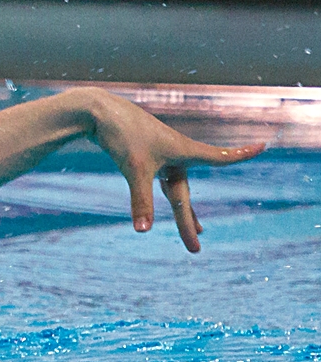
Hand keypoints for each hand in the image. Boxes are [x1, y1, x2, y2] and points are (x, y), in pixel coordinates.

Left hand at [79, 88, 263, 251]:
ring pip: (175, 190)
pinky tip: (168, 196)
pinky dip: (166, 194)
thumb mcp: (134, 169)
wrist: (99, 112)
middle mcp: (176, 155)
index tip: (263, 145)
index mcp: (184, 151)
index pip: (218, 157)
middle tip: (195, 250)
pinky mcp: (145, 156)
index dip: (241, 154)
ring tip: (198, 231)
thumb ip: (141, 200)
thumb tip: (143, 232)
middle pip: (184, 195)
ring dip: (182, 211)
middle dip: (188, 222)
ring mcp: (160, 156)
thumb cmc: (122, 136)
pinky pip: (161, 181)